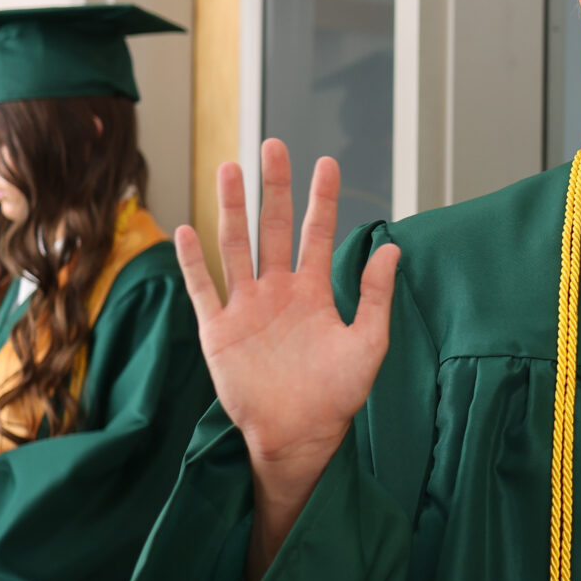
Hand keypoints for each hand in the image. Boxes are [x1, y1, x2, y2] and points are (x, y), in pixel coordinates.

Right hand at [177, 140, 397, 580]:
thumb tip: (393, 247)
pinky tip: (186, 229)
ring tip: (228, 168)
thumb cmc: (338, 396)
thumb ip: (375, 295)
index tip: (326, 163)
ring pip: (236, 246)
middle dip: (273, 188)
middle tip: (273, 145)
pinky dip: (193, 261)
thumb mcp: (369, 343)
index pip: (316, 234)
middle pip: (273, 228)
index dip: (321, 200)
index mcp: (314, 293)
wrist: (300, 435)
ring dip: (231, 209)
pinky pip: (203, 288)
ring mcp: (246, 308)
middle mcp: (278, 292)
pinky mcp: (218, 330)